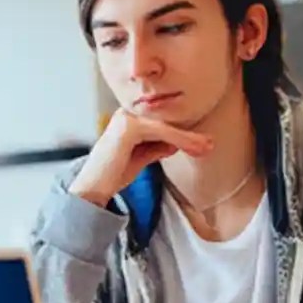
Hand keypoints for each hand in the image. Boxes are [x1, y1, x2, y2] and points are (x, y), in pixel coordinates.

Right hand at [69, 108, 214, 206]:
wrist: (92, 189)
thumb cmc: (112, 174)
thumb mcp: (141, 157)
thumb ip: (156, 147)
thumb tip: (175, 143)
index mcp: (127, 118)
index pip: (160, 121)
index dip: (182, 131)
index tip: (202, 142)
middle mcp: (125, 114)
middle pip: (164, 121)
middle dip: (189, 134)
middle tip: (209, 145)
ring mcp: (125, 119)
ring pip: (166, 126)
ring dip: (189, 138)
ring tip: (206, 147)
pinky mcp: (128, 128)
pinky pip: (161, 132)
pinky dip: (179, 139)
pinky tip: (193, 147)